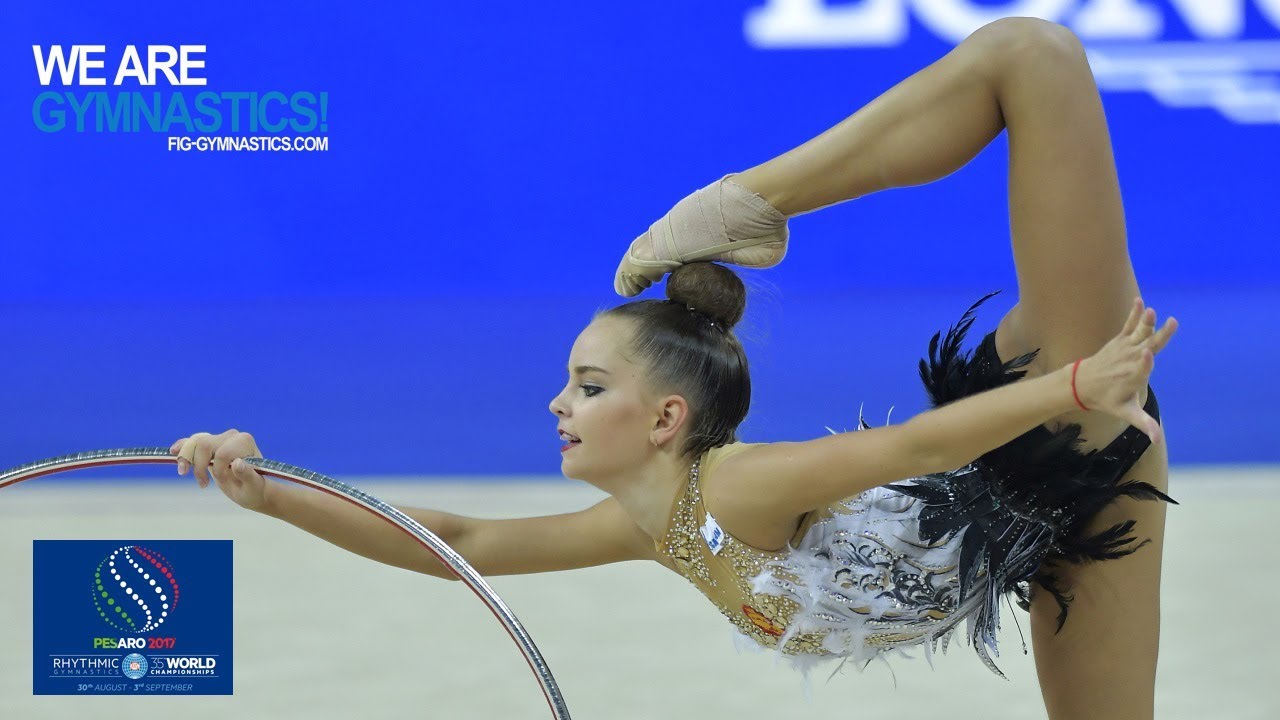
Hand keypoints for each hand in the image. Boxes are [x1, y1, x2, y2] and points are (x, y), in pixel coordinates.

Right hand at [170, 429, 267, 511]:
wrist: (251, 488)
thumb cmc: (254, 488)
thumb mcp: (253, 486)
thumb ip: (247, 474)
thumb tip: (238, 463)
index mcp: (244, 442)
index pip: (222, 453)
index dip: (219, 470)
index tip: (225, 481)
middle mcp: (232, 436)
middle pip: (204, 445)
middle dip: (198, 465)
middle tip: (202, 484)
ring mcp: (219, 439)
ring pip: (195, 442)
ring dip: (185, 458)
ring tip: (183, 473)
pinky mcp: (210, 446)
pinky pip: (192, 442)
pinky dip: (182, 446)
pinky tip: (172, 452)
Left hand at [1074, 297, 1177, 442]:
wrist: (1082, 384)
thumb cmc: (1107, 399)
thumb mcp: (1125, 413)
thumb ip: (1142, 423)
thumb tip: (1157, 439)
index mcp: (1133, 378)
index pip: (1141, 369)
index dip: (1145, 363)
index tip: (1149, 354)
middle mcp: (1130, 361)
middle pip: (1148, 346)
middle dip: (1159, 335)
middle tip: (1171, 322)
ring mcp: (1125, 348)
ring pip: (1139, 333)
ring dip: (1146, 321)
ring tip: (1151, 310)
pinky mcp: (1120, 340)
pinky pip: (1129, 325)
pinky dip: (1134, 314)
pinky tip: (1140, 302)